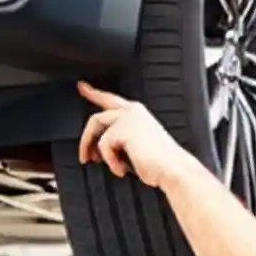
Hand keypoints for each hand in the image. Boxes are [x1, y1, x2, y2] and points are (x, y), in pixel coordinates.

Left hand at [77, 81, 196, 189]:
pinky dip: (110, 161)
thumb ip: (120, 140)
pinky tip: (121, 169)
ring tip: (102, 165)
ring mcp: (127, 118)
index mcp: (138, 113)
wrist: (173, 168)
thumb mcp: (137, 146)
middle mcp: (132, 111)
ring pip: (96, 131)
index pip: (110, 99)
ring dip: (95, 151)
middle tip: (83, 156)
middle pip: (97, 118)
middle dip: (85, 138)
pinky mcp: (122, 129)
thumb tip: (99, 150)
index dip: (94, 93)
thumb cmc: (161, 163)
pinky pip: (103, 146)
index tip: (82, 87)